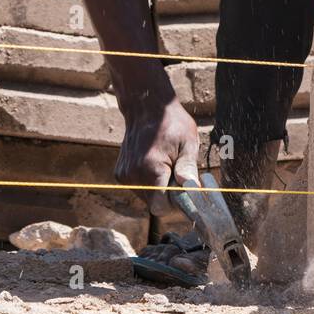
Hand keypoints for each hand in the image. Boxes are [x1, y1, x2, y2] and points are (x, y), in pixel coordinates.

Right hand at [115, 94, 200, 215]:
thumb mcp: (188, 142)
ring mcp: (125, 175)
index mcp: (151, 168)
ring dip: (158, 187)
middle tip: (176, 171)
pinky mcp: (120, 174)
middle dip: (168, 193)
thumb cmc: (172, 123)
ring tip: (164, 163)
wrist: (146, 107)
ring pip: (147, 196)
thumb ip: (188, 167)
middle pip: (154, 203)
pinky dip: (148, 181)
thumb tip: (193, 189)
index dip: (174, 203)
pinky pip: (139, 188)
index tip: (183, 190)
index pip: (160, 206)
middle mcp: (133, 174)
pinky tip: (152, 162)